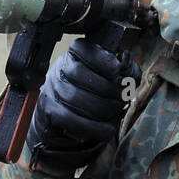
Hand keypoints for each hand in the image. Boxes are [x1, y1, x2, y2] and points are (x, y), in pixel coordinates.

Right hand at [27, 38, 140, 176]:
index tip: (118, 70)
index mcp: (74, 57)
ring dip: (101, 108)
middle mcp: (59, 70)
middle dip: (107, 89)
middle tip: (121, 99)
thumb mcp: (110, 82)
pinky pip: (69, 118)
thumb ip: (124, 73)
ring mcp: (51, 90)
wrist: (65, 126)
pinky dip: (92, 126)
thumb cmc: (93, 100)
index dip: (102, 59)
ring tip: (114, 113)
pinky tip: (106, 130)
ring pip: (74, 96)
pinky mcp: (48, 111)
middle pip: (80, 73)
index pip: (82, 48)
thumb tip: (129, 70)